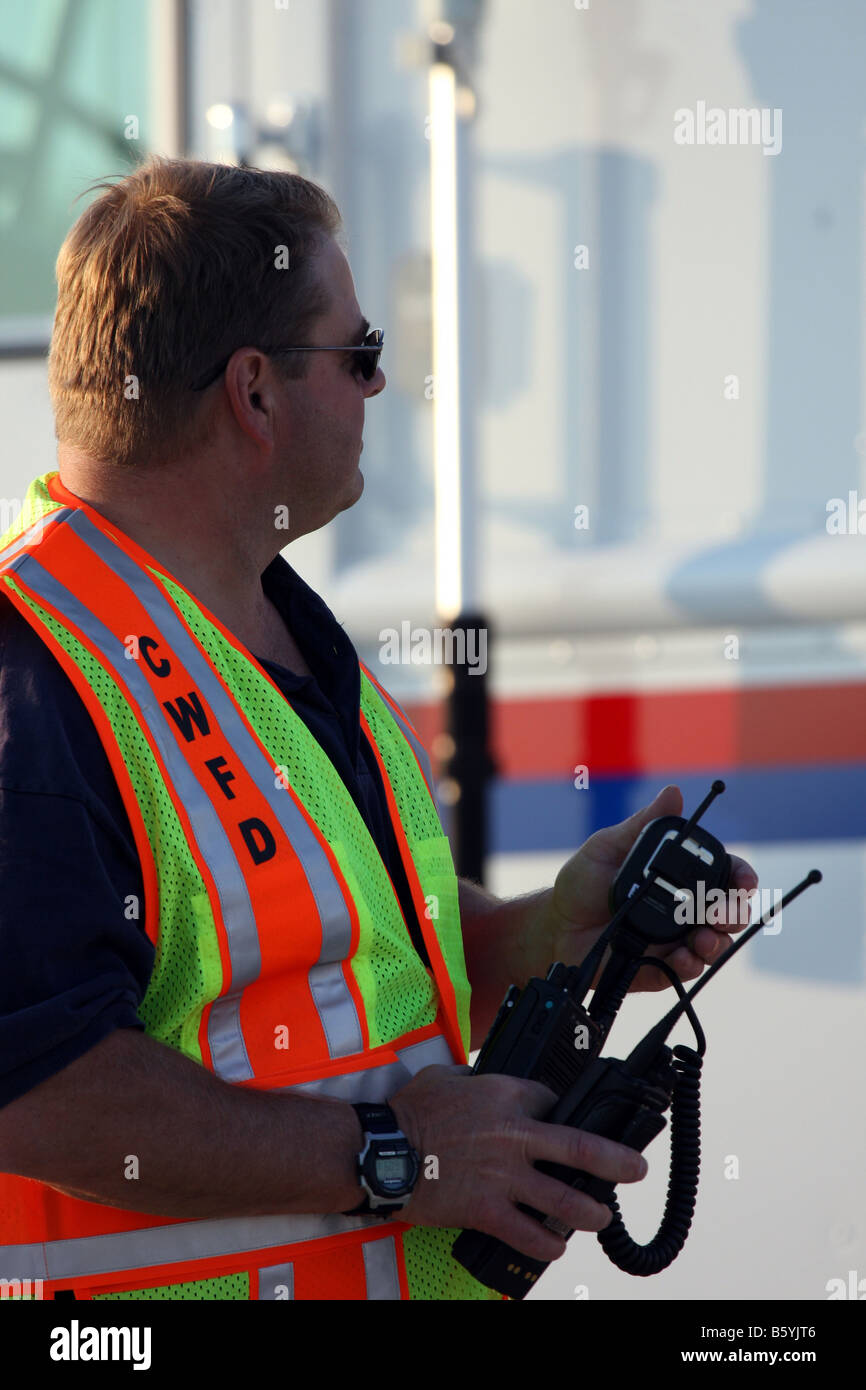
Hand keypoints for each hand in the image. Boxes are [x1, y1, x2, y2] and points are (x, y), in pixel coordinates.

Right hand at [390, 1064, 647, 1262]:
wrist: (384, 1151)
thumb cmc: (411, 1111)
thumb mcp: (448, 1076)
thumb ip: (477, 1079)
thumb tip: (485, 1082)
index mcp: (506, 1094)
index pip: (555, 1100)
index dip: (567, 1111)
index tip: (570, 1122)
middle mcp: (515, 1135)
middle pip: (581, 1148)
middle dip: (617, 1161)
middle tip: (636, 1169)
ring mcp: (504, 1176)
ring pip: (564, 1199)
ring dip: (590, 1211)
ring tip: (602, 1216)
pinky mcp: (487, 1210)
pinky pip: (528, 1234)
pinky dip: (546, 1244)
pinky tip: (556, 1247)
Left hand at [544, 785, 757, 991]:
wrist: (555, 926)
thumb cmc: (582, 882)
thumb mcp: (608, 847)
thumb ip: (642, 825)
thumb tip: (672, 793)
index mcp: (678, 876)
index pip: (723, 874)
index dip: (741, 877)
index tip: (743, 881)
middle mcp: (684, 908)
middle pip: (729, 912)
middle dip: (735, 912)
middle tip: (719, 912)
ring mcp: (675, 940)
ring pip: (716, 944)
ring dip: (717, 941)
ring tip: (702, 939)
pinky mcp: (660, 967)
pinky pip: (686, 971)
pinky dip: (690, 964)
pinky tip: (681, 957)